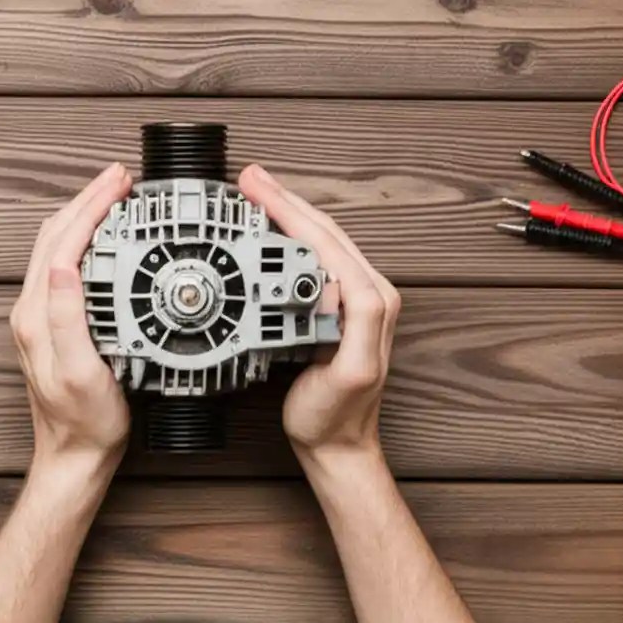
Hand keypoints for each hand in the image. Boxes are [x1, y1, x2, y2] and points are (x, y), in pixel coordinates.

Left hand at [10, 163, 132, 478]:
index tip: (119, 184)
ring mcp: (38, 315)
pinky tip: (105, 238)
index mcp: (36, 315)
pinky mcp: (51, 323)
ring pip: (57, 246)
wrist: (74, 455)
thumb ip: (67, 318)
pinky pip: (64, 265)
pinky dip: (85, 239)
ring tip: (114, 196)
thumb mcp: (81, 372)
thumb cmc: (84, 422)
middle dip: (87, 199)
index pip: (62, 241)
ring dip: (84, 214)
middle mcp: (31, 310)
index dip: (90, 206)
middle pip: (55, 235)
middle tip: (121, 178)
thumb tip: (64, 265)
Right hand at [238, 164, 400, 466]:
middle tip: (250, 178)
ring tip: (257, 192)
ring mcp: (355, 298)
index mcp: (373, 300)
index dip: (289, 210)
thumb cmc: (336, 415)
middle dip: (285, 200)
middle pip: (324, 230)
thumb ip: (356, 321)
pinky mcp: (338, 307)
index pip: (326, 240)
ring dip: (287, 212)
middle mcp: (370, 292)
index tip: (258, 189)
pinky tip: (269, 228)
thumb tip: (338, 279)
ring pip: (319, 239)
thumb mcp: (351, 371)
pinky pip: (313, 258)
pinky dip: (289, 236)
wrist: (336, 444)